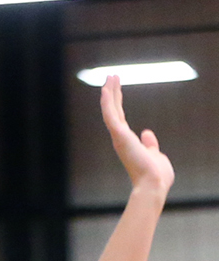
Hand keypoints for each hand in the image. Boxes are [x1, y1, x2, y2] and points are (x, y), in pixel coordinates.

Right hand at [102, 77, 173, 192]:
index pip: (120, 116)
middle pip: (114, 110)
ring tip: (110, 76)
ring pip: (111, 110)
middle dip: (112, 92)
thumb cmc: (155, 174)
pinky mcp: (120, 136)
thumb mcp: (154, 153)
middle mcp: (120, 138)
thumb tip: (147, 133)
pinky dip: (106, 103)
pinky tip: (105, 89)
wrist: (153, 184)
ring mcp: (119, 137)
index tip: (116, 87)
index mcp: (127, 141)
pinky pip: (111, 116)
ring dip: (110, 92)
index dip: (118, 101)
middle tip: (111, 76)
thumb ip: (150, 144)